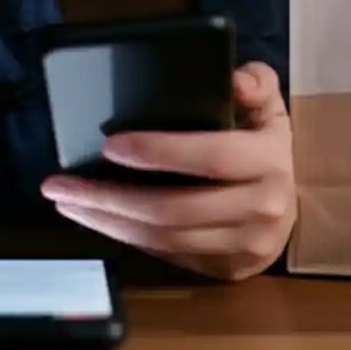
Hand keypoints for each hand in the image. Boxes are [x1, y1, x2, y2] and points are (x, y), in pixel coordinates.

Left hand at [41, 62, 296, 281]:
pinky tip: (97, 219)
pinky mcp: (227, 269)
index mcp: (269, 159)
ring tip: (67, 202)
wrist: (290, 207)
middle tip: (60, 184)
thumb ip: (255, 83)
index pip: (211, 157)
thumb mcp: (268, 108)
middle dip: (108, 197)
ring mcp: (245, 245)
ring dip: (106, 222)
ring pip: (163, 239)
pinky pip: (167, 255)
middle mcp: (261, 207)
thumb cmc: (264, 147)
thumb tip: (233, 80)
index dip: (159, 152)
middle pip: (172, 209)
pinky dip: (126, 237)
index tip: (109, 146)